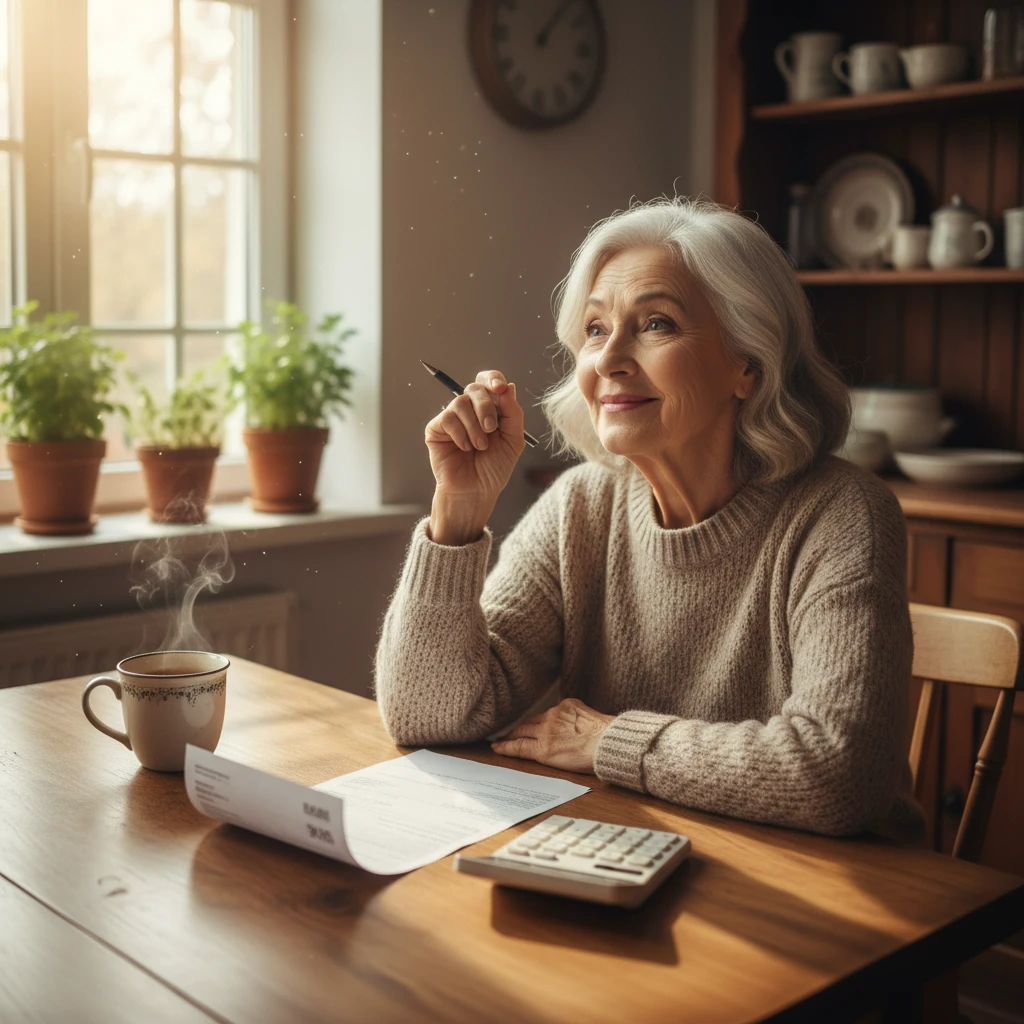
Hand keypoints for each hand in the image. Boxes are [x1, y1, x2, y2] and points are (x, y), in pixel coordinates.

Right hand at [425, 370, 525, 543]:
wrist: (476, 492)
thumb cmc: (494, 468)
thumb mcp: (513, 440)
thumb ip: (513, 413)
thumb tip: (508, 386)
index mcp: (489, 409)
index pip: (488, 381)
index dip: (493, 378)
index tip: (500, 388)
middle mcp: (469, 410)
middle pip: (474, 389)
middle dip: (486, 407)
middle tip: (492, 430)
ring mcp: (452, 418)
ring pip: (460, 402)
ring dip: (474, 426)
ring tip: (479, 446)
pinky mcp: (436, 429)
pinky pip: (447, 418)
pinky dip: (460, 434)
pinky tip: (464, 448)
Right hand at [491, 698, 615, 773]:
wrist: (610, 742)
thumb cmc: (589, 759)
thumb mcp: (560, 765)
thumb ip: (542, 755)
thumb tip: (530, 749)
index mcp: (543, 749)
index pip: (517, 746)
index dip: (504, 746)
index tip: (496, 746)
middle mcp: (546, 729)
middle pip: (522, 729)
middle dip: (513, 734)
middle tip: (507, 737)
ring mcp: (555, 714)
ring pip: (536, 718)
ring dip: (530, 724)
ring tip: (527, 728)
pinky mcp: (567, 704)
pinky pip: (552, 709)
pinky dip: (550, 715)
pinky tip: (554, 720)